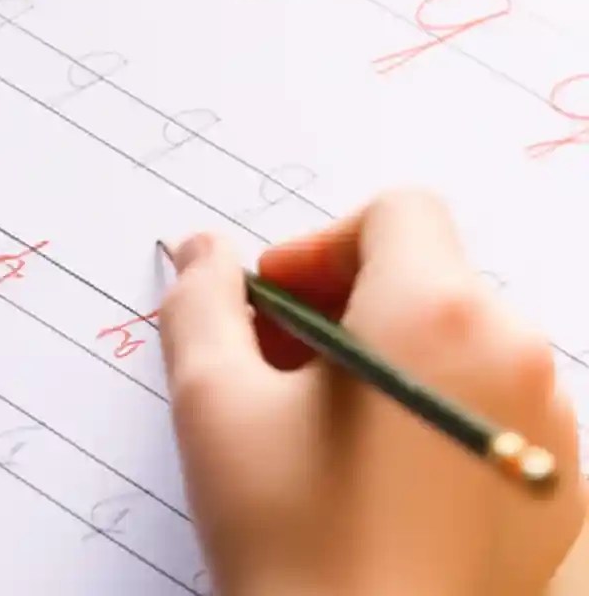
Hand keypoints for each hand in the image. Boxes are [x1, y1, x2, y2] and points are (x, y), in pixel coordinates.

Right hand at [158, 189, 585, 595]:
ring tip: (312, 423)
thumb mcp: (213, 403)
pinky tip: (365, 469)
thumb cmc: (293, 540)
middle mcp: (516, 355)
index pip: (396, 213)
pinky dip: (424, 406)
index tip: (268, 306)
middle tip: (269, 364)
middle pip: (427, 276)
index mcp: (439, 314)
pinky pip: (487, 404)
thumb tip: (202, 252)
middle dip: (339, 303)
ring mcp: (550, 423)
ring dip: (378, 355)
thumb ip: (201, 303)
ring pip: (455, 342)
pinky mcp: (552, 482)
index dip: (317, 245)